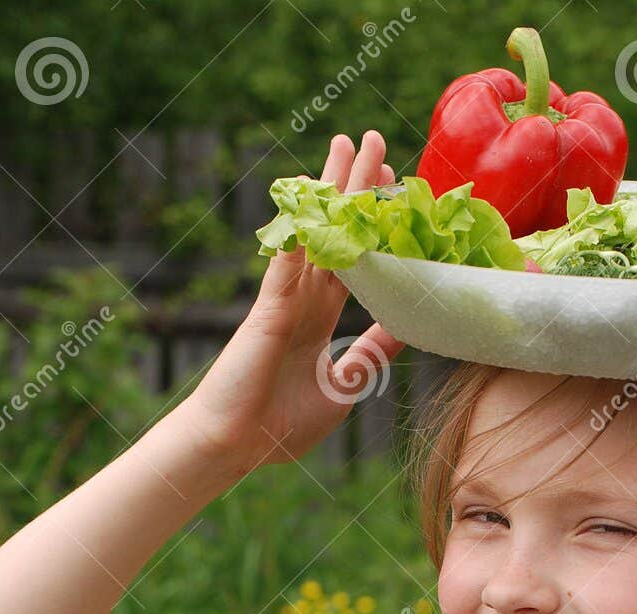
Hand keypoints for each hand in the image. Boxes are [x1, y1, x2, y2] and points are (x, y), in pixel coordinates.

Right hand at [178, 131, 405, 476]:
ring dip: (329, 191)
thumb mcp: (341, 389)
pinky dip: (299, 236)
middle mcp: (302, 302)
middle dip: (355, 189)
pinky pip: (286, 267)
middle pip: (336, 233)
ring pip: (312, 235)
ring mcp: (284, 302)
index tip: (394, 193)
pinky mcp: (267, 314)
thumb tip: (401, 333)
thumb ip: (367, 357)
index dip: (374, 229)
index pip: (355, 262)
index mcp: (319, 319)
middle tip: (376, 143)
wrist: (235, 446)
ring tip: (347, 146)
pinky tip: (312, 198)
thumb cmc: (280, 427)